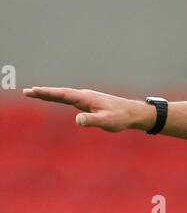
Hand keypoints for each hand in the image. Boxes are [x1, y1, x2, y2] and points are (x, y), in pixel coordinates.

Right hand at [22, 85, 152, 131]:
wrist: (133, 113)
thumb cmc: (120, 118)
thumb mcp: (106, 122)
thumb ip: (91, 121)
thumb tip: (77, 120)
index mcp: (85, 98)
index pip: (62, 94)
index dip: (47, 93)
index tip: (33, 91)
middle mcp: (84, 95)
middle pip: (60, 93)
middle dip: (43, 93)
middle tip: (27, 92)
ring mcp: (86, 98)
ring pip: (64, 95)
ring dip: (50, 94)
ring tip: (36, 93)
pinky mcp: (89, 103)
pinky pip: (70, 99)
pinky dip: (59, 97)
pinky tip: (55, 98)